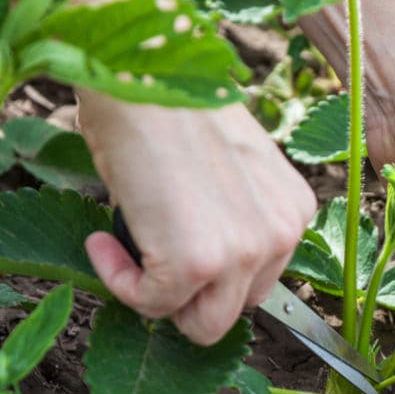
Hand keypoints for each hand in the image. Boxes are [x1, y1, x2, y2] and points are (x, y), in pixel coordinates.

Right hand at [79, 93, 315, 344]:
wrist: (142, 69)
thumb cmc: (171, 104)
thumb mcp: (225, 168)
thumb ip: (230, 216)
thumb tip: (197, 262)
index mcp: (293, 210)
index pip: (260, 279)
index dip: (213, 275)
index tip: (172, 250)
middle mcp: (281, 233)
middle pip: (238, 308)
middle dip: (192, 294)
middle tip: (149, 254)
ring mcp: (245, 251)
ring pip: (204, 324)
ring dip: (159, 297)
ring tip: (124, 245)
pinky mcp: (199, 262)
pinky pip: (153, 306)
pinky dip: (120, 282)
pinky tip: (101, 241)